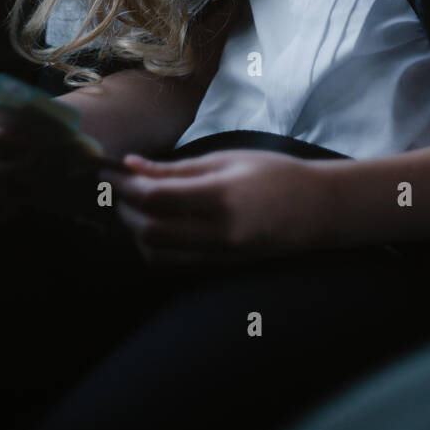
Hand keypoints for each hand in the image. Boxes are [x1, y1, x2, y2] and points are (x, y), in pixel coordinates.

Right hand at [0, 100, 103, 227]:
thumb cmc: (31, 123)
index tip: (25, 138)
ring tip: (25, 184)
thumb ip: (28, 110)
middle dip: (4, 169)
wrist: (39, 146)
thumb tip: (32, 116)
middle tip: (34, 163)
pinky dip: (2, 214)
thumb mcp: (30, 110)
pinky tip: (22, 200)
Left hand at [110, 149, 332, 267]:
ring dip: (135, 232)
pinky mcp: (220, 270)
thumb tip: (132, 166)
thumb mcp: (228, 160)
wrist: (320, 211)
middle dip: (124, 210)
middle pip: (149, 231)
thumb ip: (177, 168)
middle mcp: (218, 234)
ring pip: (156, 255)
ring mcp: (220, 258)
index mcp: (221, 197)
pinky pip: (173, 265)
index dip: (124, 186)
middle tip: (117, 189)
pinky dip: (154, 247)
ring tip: (134, 206)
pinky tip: (155, 225)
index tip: (108, 172)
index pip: (155, 198)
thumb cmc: (276, 175)